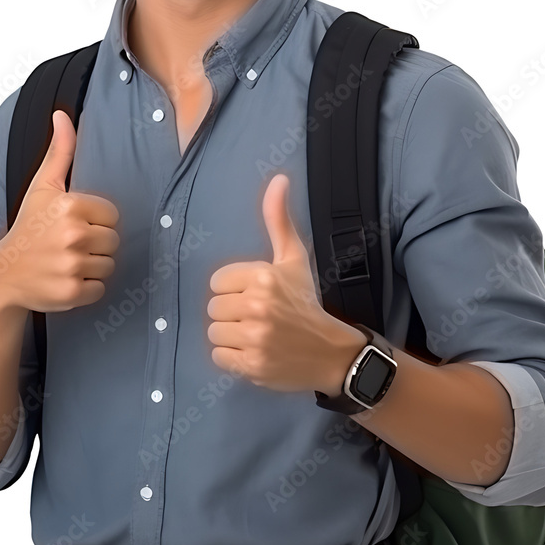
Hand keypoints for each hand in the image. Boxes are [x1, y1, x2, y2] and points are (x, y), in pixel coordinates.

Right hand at [0, 110, 119, 313]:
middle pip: (113, 241)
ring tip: (68, 260)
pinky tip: (66, 278)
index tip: (74, 224)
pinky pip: (100, 288)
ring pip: (109, 265)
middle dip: (96, 244)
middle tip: (70, 244)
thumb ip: (60, 151)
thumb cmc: (28, 227)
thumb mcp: (43, 187)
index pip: (112, 215)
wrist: (4, 274)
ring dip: (92, 266)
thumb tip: (63, 114)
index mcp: (70, 206)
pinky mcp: (71, 292)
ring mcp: (71, 265)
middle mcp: (72, 235)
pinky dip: (87, 287)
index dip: (96, 221)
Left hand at [206, 173, 351, 393]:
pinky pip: (219, 357)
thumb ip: (278, 219)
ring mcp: (254, 338)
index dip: (234, 290)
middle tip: (259, 318)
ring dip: (230, 336)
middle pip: (214, 307)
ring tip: (256, 335)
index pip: (217, 282)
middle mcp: (258, 306)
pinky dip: (233, 358)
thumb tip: (278, 178)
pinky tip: (254, 352)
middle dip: (232, 313)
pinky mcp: (251, 366)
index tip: (257, 296)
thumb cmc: (305, 301)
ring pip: (213, 332)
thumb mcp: (293, 257)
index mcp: (263, 276)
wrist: (330, 352)